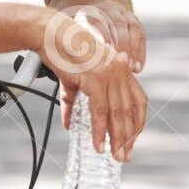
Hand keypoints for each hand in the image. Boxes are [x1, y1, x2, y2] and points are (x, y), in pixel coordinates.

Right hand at [41, 10, 148, 160]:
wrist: (50, 33)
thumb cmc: (61, 52)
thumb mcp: (73, 79)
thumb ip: (74, 102)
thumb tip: (69, 124)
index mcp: (121, 68)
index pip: (138, 100)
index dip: (137, 122)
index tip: (132, 139)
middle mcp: (120, 70)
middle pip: (131, 110)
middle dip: (128, 136)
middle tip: (125, 155)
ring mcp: (109, 74)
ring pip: (118, 113)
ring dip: (117, 138)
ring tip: (114, 155)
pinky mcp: (95, 78)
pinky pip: (100, 111)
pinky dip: (100, 130)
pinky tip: (98, 144)